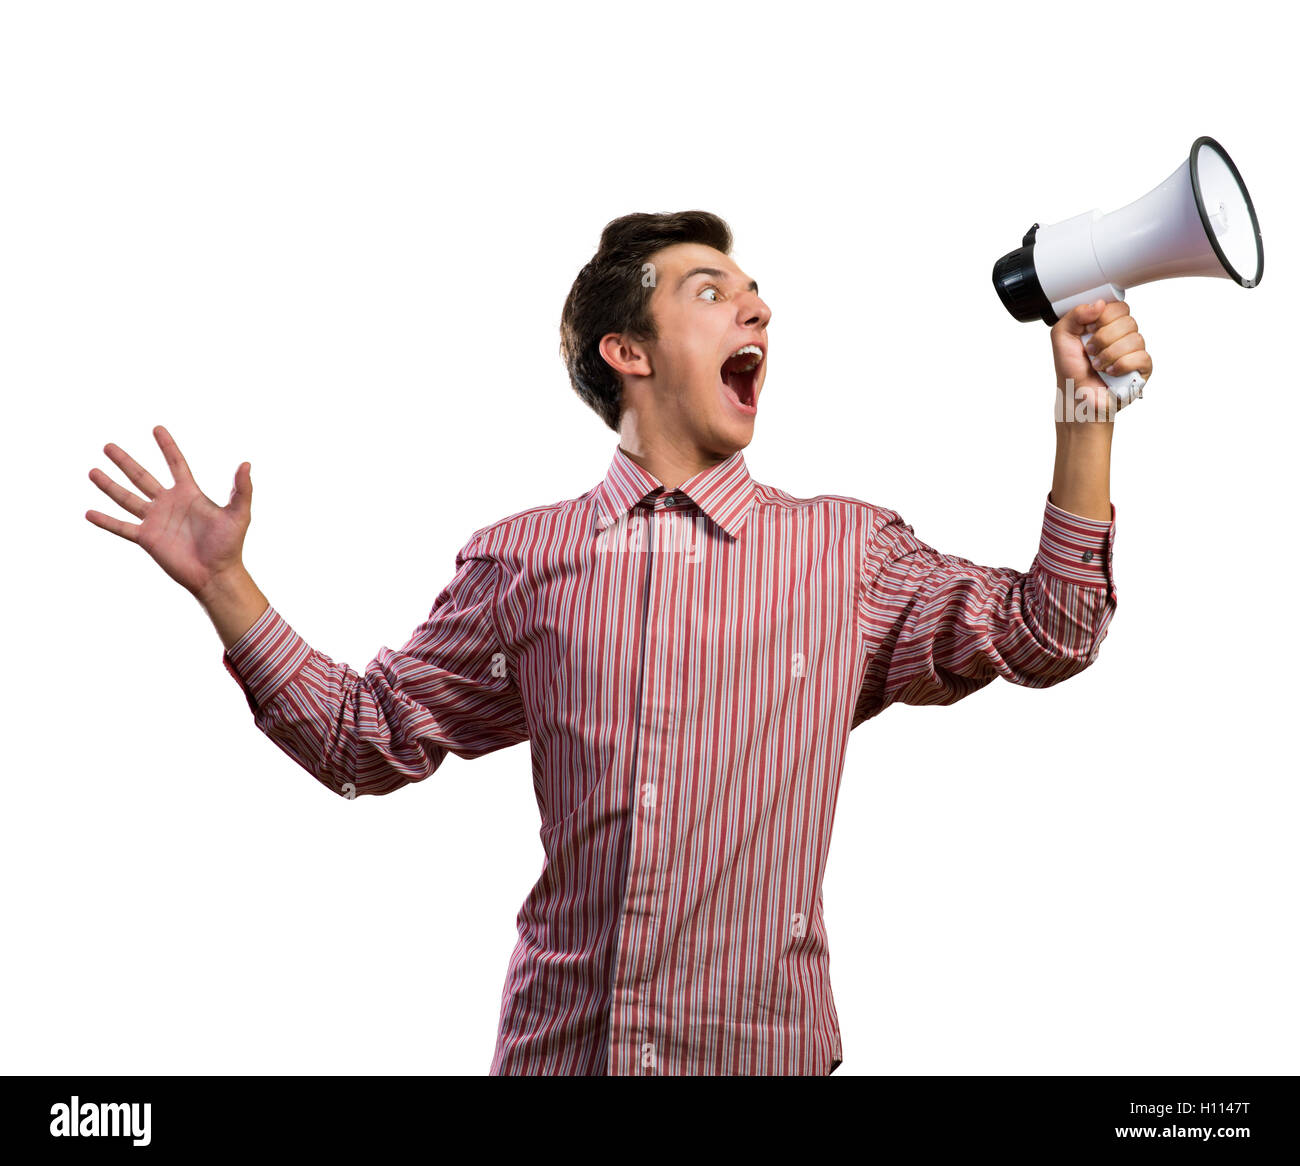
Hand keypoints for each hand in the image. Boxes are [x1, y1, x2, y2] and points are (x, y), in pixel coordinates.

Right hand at [85, 425, 253, 597]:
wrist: (216, 574)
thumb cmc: (230, 545)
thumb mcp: (239, 514)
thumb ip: (242, 489)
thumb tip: (246, 464)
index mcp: (189, 494)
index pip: (176, 464)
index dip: (167, 446)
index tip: (156, 428)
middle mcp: (169, 504)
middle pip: (142, 477)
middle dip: (125, 462)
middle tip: (108, 446)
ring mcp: (155, 521)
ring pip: (127, 498)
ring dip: (109, 485)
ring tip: (92, 471)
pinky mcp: (147, 539)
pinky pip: (122, 527)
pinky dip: (105, 521)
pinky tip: (88, 513)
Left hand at [1051, 299, 1153, 417]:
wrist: (1075, 396)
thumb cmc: (1070, 369)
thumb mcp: (1061, 337)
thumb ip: (1074, 315)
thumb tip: (1099, 304)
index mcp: (1106, 324)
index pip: (1118, 306)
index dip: (1103, 317)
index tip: (1088, 331)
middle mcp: (1122, 334)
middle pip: (1128, 321)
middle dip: (1103, 338)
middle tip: (1090, 350)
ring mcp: (1134, 351)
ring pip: (1135, 339)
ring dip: (1109, 354)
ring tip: (1097, 365)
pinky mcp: (1142, 368)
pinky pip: (1141, 357)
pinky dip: (1122, 365)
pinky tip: (1111, 372)